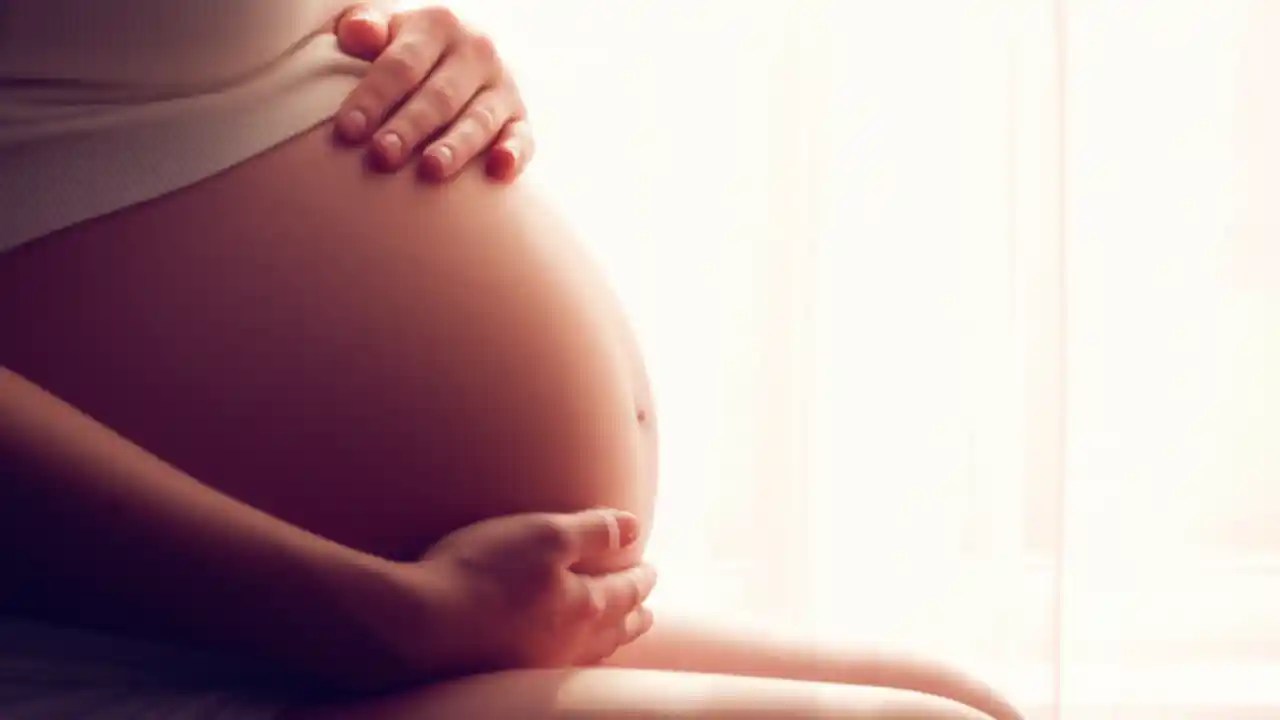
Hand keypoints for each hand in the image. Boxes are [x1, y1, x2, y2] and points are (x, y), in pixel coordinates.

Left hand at [332, 4, 532, 182]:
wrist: (456, 59)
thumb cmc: (405, 53)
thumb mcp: (385, 32)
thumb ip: (365, 29)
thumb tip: (358, 33)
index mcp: (439, 24)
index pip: (401, 65)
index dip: (373, 98)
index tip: (348, 130)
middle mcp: (477, 51)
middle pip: (438, 96)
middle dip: (409, 127)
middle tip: (382, 156)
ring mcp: (503, 86)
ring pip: (478, 120)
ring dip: (455, 146)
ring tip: (430, 170)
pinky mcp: (519, 118)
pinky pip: (521, 137)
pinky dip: (513, 153)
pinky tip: (499, 170)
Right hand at [382, 508, 656, 678]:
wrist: (420, 625)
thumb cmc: (481, 572)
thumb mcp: (543, 534)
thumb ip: (592, 531)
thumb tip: (633, 527)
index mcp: (583, 605)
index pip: (624, 590)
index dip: (640, 578)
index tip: (650, 570)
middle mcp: (568, 642)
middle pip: (614, 628)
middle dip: (634, 614)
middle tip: (647, 611)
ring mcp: (539, 663)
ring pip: (590, 653)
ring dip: (611, 640)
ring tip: (618, 634)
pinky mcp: (509, 674)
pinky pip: (559, 667)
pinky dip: (577, 659)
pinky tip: (565, 658)